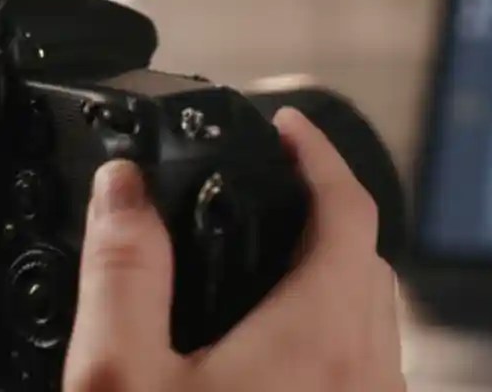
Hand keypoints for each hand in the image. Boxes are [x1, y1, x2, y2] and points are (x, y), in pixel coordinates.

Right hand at [65, 107, 405, 391]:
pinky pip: (363, 372)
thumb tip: (122, 188)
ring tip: (264, 267)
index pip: (350, 207)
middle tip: (267, 188)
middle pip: (369, 261)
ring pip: (372, 321)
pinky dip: (331, 339)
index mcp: (322, 339)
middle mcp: (369, 376)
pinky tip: (272, 358)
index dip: (317, 152)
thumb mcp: (119, 380)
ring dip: (331, 280)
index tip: (286, 125)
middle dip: (323, 214)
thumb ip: (122, 274)